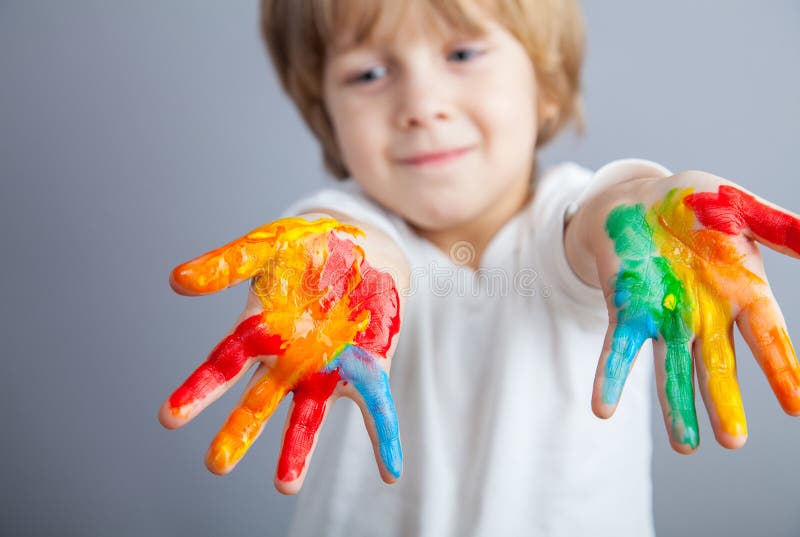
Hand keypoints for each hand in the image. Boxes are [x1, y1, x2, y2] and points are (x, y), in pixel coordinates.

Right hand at [158, 216, 402, 492]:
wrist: (363, 246)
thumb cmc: (307, 247)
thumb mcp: (265, 247)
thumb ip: (226, 263)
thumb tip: (176, 280)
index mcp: (261, 331)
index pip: (223, 366)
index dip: (197, 391)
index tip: (169, 418)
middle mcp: (289, 359)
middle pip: (258, 401)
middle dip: (238, 432)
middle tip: (215, 464)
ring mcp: (327, 369)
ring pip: (308, 416)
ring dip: (297, 451)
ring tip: (284, 487)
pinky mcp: (367, 370)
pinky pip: (376, 408)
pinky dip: (384, 438)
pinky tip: (390, 472)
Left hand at [584, 171, 799, 451]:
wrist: (635, 199)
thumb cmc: (692, 202)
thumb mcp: (738, 207)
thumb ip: (777, 226)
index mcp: (740, 291)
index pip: (767, 338)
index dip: (782, 370)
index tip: (797, 406)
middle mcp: (705, 314)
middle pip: (718, 365)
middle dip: (725, 402)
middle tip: (733, 441)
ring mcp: (664, 318)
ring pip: (671, 369)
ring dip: (676, 406)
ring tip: (684, 447)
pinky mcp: (627, 312)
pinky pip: (618, 349)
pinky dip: (611, 376)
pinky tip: (602, 408)